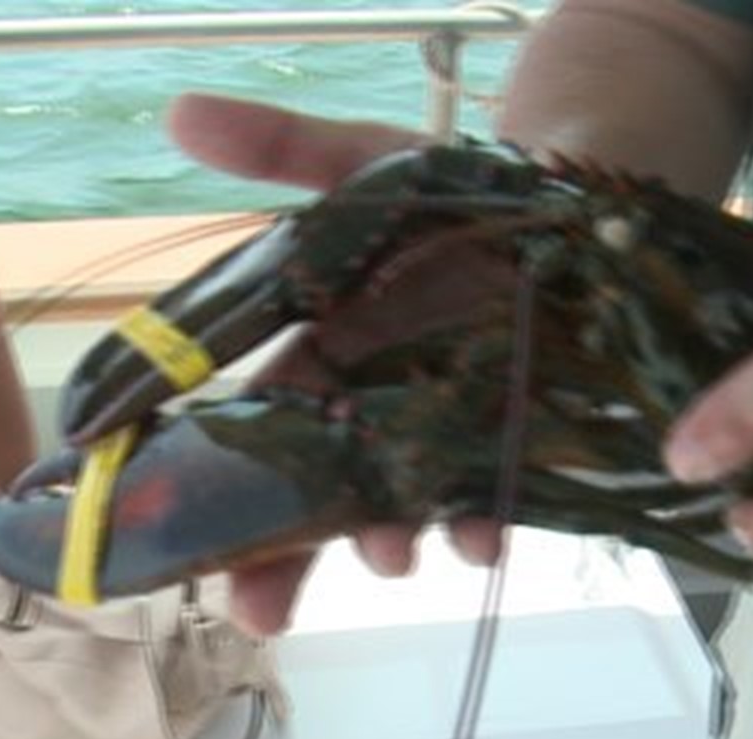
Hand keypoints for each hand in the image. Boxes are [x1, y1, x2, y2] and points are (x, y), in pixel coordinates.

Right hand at [166, 93, 500, 633]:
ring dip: (387, 541)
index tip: (184, 546)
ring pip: (399, 508)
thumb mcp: (365, 159)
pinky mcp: (516, 444)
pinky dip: (485, 525)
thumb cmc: (454, 188)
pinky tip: (483, 538)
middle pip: (314, 496)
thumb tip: (176, 111)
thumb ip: (281, 149)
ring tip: (387, 556)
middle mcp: (373, 408)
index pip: (254, 435)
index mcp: (321, 356)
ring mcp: (444, 433)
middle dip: (285, 558)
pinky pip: (492, 499)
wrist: (576, 200)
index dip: (216, 492)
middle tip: (261, 613)